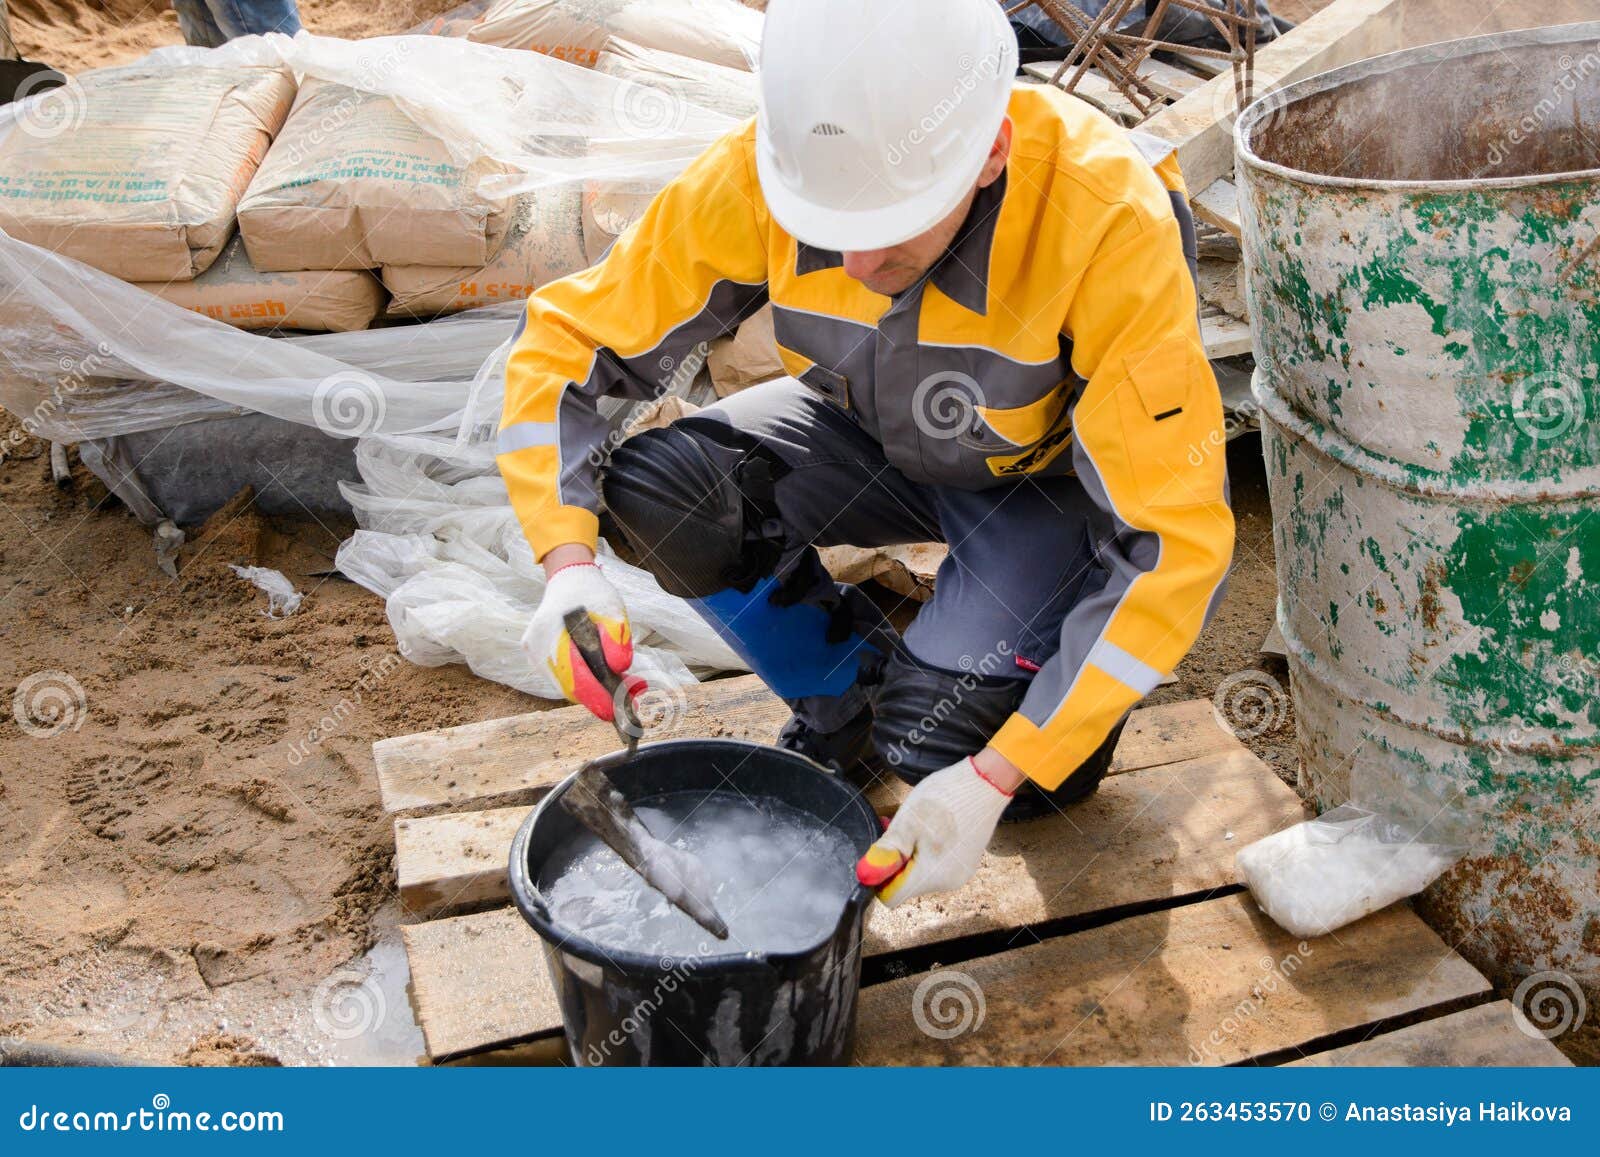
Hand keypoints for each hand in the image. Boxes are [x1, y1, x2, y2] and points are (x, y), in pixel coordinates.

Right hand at [522, 559, 641, 720]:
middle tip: (631, 696)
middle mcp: (536, 646)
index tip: (614, 712)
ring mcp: (533, 653)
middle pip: (569, 685)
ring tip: (628, 685)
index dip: (594, 697)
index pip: (573, 675)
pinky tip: (607, 676)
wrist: (570, 580)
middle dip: (600, 696)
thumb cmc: (593, 594)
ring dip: (594, 691)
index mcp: (551, 631)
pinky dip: (584, 681)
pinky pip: (562, 677)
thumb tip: (620, 668)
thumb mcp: (612, 609)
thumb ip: (616, 637)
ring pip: (565, 685)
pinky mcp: (537, 657)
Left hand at [855, 756, 1013, 906]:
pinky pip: (936, 867)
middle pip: (907, 885)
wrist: (984, 783)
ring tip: (917, 825)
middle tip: (900, 829)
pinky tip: (931, 828)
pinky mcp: (965, 864)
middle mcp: (948, 883)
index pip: (892, 895)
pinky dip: (927, 852)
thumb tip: (866, 875)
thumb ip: (887, 852)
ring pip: (920, 875)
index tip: (883, 850)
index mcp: (931, 876)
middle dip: (897, 861)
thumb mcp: (907, 821)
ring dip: (912, 854)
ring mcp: (959, 875)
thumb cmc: (946, 798)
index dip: (881, 876)